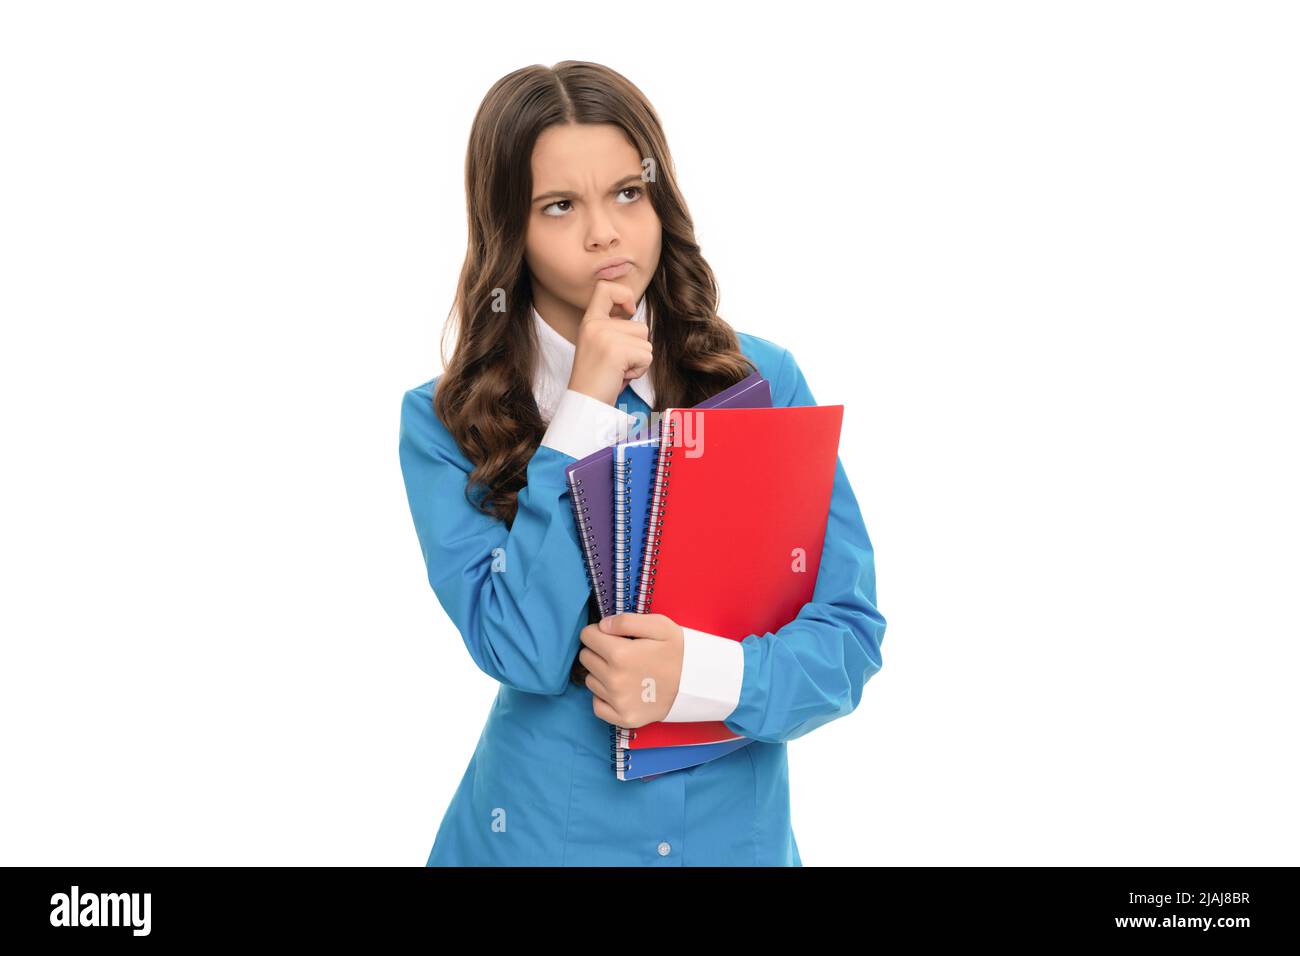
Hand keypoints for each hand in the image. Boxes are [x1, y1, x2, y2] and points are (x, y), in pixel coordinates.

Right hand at [567, 280, 652, 406]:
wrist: (585, 403)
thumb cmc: (597, 379)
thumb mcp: (601, 345)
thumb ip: (614, 329)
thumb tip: (632, 311)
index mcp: (590, 321)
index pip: (606, 288)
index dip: (624, 293)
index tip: (629, 310)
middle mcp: (595, 325)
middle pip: (640, 326)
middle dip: (637, 348)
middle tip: (617, 363)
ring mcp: (605, 336)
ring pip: (646, 341)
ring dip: (639, 360)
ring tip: (618, 370)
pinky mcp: (616, 350)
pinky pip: (646, 356)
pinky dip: (639, 370)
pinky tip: (621, 376)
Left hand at [579, 613, 682, 727]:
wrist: (698, 683)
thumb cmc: (678, 651)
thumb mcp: (659, 625)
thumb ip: (626, 621)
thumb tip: (601, 626)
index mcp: (620, 654)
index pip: (587, 636)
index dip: (598, 632)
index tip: (612, 635)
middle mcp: (614, 680)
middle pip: (586, 658)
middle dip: (598, 651)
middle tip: (620, 652)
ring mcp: (618, 702)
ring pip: (590, 680)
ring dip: (601, 673)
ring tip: (624, 670)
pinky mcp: (624, 718)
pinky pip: (597, 706)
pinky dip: (604, 697)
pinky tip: (620, 689)